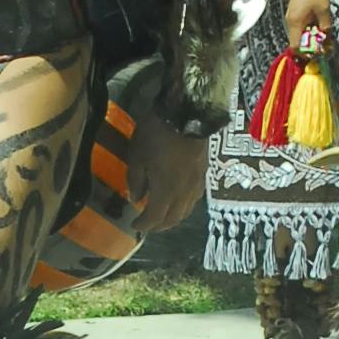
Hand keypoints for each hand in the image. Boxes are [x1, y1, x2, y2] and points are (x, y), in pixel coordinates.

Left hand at [126, 101, 208, 236]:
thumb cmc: (156, 133)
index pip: (155, 217)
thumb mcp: (137, 155)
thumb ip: (136, 180)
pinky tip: (178, 199)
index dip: (144, 225)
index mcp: (166, 190)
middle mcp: (184, 192)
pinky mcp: (204, 172)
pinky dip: (184, 205)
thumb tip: (136, 199)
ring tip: (163, 215)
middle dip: (159, 226)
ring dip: (174, 217)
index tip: (134, 226)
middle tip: (148, 226)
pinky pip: (194, 197)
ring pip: (186, 210)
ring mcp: (196, 183)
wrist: (188, 112)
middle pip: (173, 218)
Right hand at [282, 0, 333, 48]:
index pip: (295, 46)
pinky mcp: (295, 13)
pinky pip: (300, 26)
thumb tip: (327, 40)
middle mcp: (290, 22)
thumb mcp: (324, 10)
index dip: (305, 53)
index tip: (317, 53)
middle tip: (323, 44)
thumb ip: (325, 27)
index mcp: (295, 23)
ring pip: (299, 34)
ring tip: (322, 35)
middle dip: (310, 45)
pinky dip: (308, 29)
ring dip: (310, 37)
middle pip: (297, 41)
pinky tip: (318, 26)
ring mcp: (291, 17)